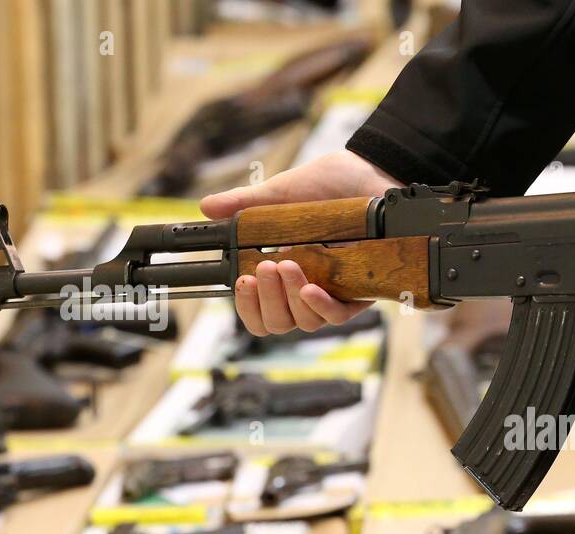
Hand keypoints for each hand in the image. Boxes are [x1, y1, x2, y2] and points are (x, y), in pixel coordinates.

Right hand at [200, 151, 402, 334]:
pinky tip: (309, 287)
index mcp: (283, 274)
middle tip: (265, 268)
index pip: (260, 312)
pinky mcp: (363, 290)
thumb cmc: (326, 186)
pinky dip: (321, 305)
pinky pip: (340, 315)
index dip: (247, 307)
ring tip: (285, 265)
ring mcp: (335, 292)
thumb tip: (206, 207)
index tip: (242, 282)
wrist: (368, 170)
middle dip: (267, 300)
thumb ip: (244, 204)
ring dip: (289, 298)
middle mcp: (307, 289)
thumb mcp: (280, 194)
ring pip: (307, 321)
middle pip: (280, 322)